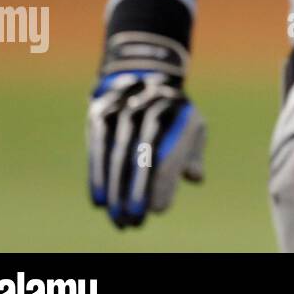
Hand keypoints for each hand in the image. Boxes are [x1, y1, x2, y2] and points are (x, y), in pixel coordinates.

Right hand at [87, 69, 205, 227]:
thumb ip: (192, 152)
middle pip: (142, 156)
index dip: (163, 184)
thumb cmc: (172, 112)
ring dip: (116, 190)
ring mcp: (124, 109)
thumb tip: (195, 177)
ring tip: (117, 217)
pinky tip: (100, 200)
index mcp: (179, 114)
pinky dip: (98, 176)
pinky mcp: (102, 113)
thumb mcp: (192, 124)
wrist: (142, 71)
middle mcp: (151, 109)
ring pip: (118, 155)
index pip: (170, 153)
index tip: (157, 210)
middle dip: (136, 192)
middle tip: (134, 221)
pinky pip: (98, 148)